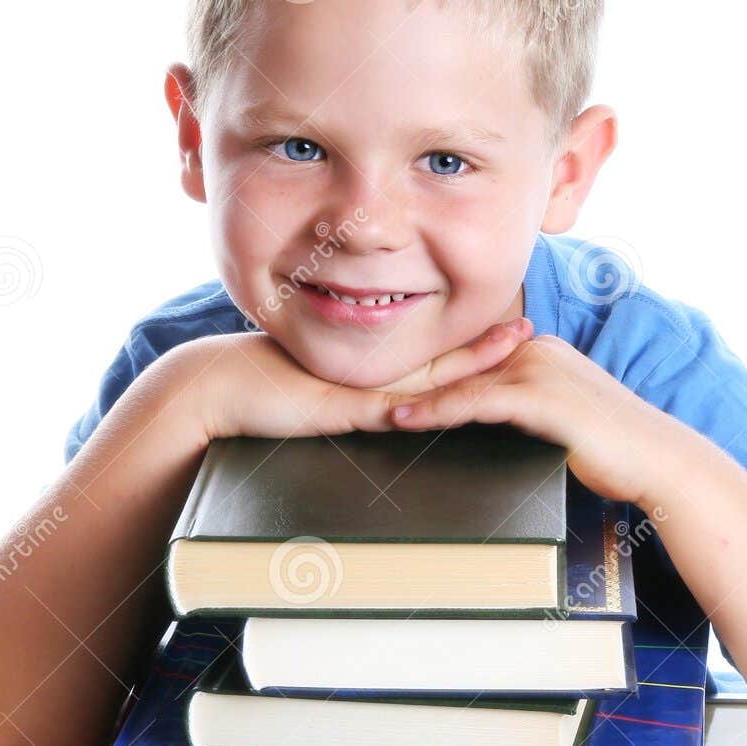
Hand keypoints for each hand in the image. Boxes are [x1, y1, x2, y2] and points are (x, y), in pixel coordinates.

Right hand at [156, 315, 536, 443]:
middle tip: (529, 327)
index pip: (431, 360)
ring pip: (430, 375)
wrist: (217, 389)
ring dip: (473, 360)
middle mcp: (371, 373)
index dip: (470, 348)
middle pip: (442, 360)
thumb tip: (378, 418)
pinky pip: (395, 406)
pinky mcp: (344, 406)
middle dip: (487, 346)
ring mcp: (360, 386)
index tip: (507, 331)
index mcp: (369, 372)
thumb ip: (348, 409)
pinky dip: (430, 403)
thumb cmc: (260, 396)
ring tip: (513, 342)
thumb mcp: (315, 403)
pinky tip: (462, 396)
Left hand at [388, 329, 674, 506]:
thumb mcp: (561, 420)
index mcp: (539, 351)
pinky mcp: (541, 398)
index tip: (387, 382)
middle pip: (460, 363)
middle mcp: (536, 351)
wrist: (656, 460)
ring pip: (461, 380)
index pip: (472, 359)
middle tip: (361, 386)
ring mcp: (539, 370)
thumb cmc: (615, 449)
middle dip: (412, 377)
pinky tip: (406, 419)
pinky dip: (436, 410)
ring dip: (413, 393)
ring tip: (370, 404)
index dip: (428, 372)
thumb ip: (527, 411)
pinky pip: (475, 402)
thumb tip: (493, 424)